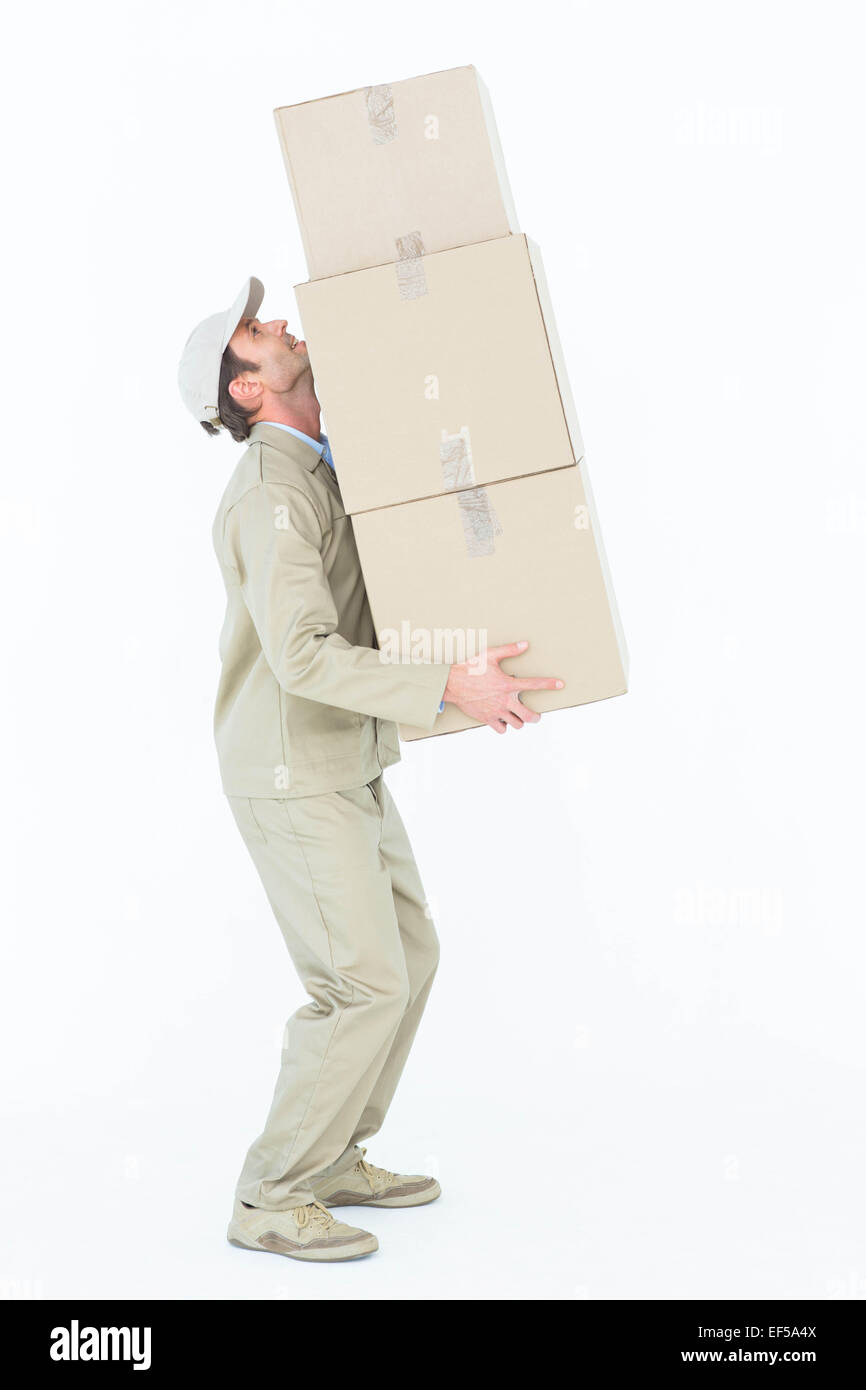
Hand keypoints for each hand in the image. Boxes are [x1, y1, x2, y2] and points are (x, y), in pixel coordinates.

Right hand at [443, 640, 563, 733]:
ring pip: (517, 724)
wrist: (452, 683)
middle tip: (535, 715)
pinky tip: (502, 720)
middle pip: (529, 716)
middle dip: (536, 717)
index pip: (534, 684)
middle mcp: (504, 700)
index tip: (560, 684)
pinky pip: (501, 730)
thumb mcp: (490, 655)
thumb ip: (509, 650)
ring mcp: (496, 711)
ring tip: (518, 717)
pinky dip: (504, 727)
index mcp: (507, 684)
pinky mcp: (487, 719)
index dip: (549, 684)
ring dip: (519, 721)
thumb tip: (525, 644)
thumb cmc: (470, 667)